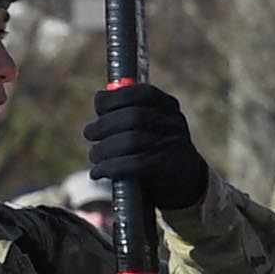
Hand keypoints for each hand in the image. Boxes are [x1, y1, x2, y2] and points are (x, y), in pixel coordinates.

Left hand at [84, 81, 209, 215]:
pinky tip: (98, 172)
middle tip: (89, 133)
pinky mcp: (166, 168)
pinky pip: (134, 164)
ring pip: (131, 141)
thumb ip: (130, 111)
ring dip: (104, 149)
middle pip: (133, 117)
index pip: (141, 93)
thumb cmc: (156, 149)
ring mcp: (172, 145)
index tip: (99, 107)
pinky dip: (110, 168)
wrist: (185, 181)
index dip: (115, 98)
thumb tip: (100, 98)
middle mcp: (173, 122)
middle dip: (104, 125)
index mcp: (168, 106)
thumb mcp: (150, 125)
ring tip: (94, 156)